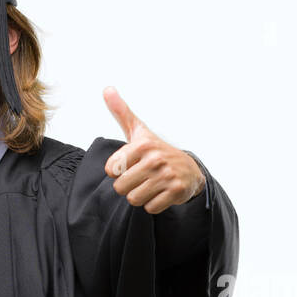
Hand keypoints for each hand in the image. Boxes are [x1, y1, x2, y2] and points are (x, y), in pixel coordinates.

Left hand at [103, 86, 205, 213]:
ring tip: (150, 185)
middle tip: (141, 178)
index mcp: (142, 145)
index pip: (111, 170)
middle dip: (128, 187)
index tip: (130, 166)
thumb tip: (107, 89)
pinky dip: (153, 204)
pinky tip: (160, 193)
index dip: (118, 172)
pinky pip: (150, 208)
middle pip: (121, 188)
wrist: (189, 169)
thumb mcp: (139, 131)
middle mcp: (155, 159)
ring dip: (140, 196)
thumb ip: (122, 112)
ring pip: (134, 199)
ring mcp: (167, 176)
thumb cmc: (157, 151)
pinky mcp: (176, 191)